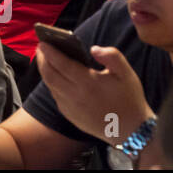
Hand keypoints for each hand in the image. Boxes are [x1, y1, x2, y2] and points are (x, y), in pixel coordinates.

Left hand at [35, 43, 153, 146]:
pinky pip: (55, 96)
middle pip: (49, 74)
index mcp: (88, 83)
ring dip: (45, 71)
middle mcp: (75, 96)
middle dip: (42, 59)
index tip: (43, 42)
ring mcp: (70, 107)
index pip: (61, 64)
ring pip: (50, 85)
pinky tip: (55, 76)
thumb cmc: (129, 98)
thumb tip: (94, 48)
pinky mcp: (70, 116)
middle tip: (41, 47)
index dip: (49, 52)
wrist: (131, 130)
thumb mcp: (126, 73)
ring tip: (44, 58)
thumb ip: (112, 56)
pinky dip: (52, 83)